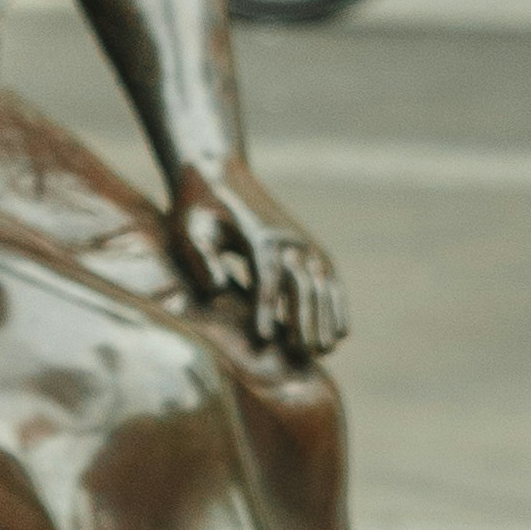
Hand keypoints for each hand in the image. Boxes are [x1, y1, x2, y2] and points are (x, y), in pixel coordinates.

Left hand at [167, 158, 346, 358]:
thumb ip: (201, 258)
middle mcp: (289, 239)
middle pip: (303, 286)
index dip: (266, 309)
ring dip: (325, 320)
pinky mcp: (309, 247)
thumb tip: (219, 290)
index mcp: (259, 236)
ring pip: (323, 286)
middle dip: (303, 322)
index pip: (267, 277)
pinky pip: (331, 281)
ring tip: (322, 353)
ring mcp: (304, 242)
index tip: (263, 337)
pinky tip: (340, 334)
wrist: (217, 173)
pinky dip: (338, 306)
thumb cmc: (198, 206)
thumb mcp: (190, 227)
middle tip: (299, 356)